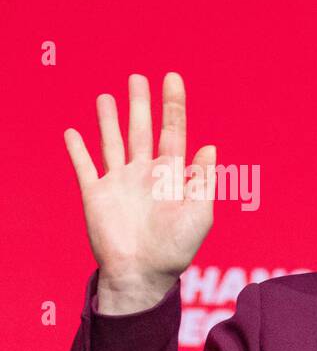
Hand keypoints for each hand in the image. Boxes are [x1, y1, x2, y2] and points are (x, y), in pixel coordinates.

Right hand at [64, 72, 215, 313]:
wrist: (144, 273)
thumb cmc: (177, 248)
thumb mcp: (199, 213)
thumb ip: (203, 181)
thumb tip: (210, 147)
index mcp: (172, 176)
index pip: (174, 132)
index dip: (173, 106)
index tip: (172, 79)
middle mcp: (145, 174)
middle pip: (141, 130)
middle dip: (140, 105)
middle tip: (138, 77)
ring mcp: (119, 183)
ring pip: (112, 142)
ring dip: (108, 120)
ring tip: (106, 97)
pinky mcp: (96, 194)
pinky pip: (85, 167)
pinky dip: (78, 150)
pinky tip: (73, 133)